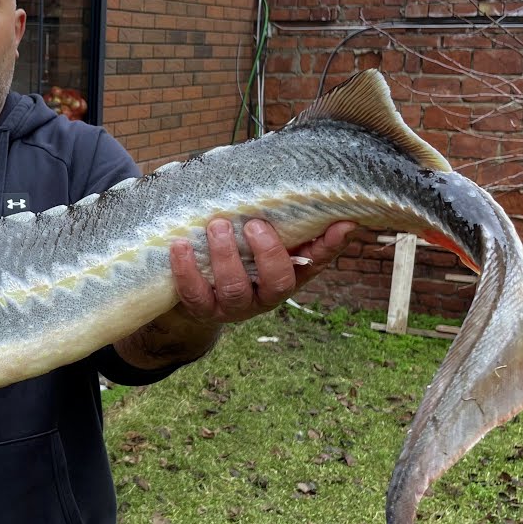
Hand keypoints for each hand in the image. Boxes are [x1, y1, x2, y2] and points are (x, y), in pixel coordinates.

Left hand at [170, 218, 356, 324]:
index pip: (316, 263)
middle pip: (276, 283)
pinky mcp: (202, 309)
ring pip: (235, 288)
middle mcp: (265, 297)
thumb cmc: (240, 258)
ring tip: (217, 226)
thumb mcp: (266, 245)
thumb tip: (342, 215)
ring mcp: (233, 306)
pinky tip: (180, 245)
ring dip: (226, 255)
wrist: (198, 295)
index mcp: (287, 277)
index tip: (340, 224)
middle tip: (253, 223)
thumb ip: (295, 228)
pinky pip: (194, 294)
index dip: (329, 247)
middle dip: (267, 253)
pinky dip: (186, 268)